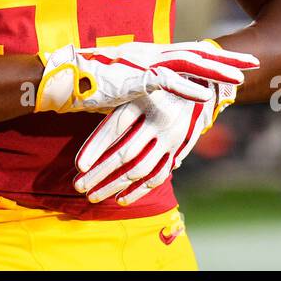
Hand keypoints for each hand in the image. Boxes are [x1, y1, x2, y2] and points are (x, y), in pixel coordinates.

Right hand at [34, 40, 256, 113]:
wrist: (63, 79)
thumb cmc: (91, 83)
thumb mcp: (126, 82)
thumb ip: (146, 83)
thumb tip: (161, 92)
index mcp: (150, 54)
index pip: (191, 51)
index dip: (217, 55)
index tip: (241, 59)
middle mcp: (150, 53)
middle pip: (197, 54)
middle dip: (227, 58)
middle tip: (256, 61)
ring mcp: (143, 64)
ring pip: (188, 65)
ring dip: (215, 72)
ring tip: (240, 79)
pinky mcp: (133, 78)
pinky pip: (166, 83)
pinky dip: (187, 90)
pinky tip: (206, 97)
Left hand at [73, 76, 245, 205]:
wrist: (201, 80)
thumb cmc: (155, 82)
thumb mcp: (137, 82)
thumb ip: (115, 101)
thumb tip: (88, 110)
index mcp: (144, 98)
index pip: (115, 127)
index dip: (96, 147)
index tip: (79, 165)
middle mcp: (159, 118)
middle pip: (125, 153)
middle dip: (100, 173)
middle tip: (79, 186)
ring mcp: (171, 136)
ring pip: (140, 168)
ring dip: (115, 185)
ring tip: (93, 195)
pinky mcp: (178, 147)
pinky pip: (158, 173)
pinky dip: (139, 189)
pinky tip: (121, 199)